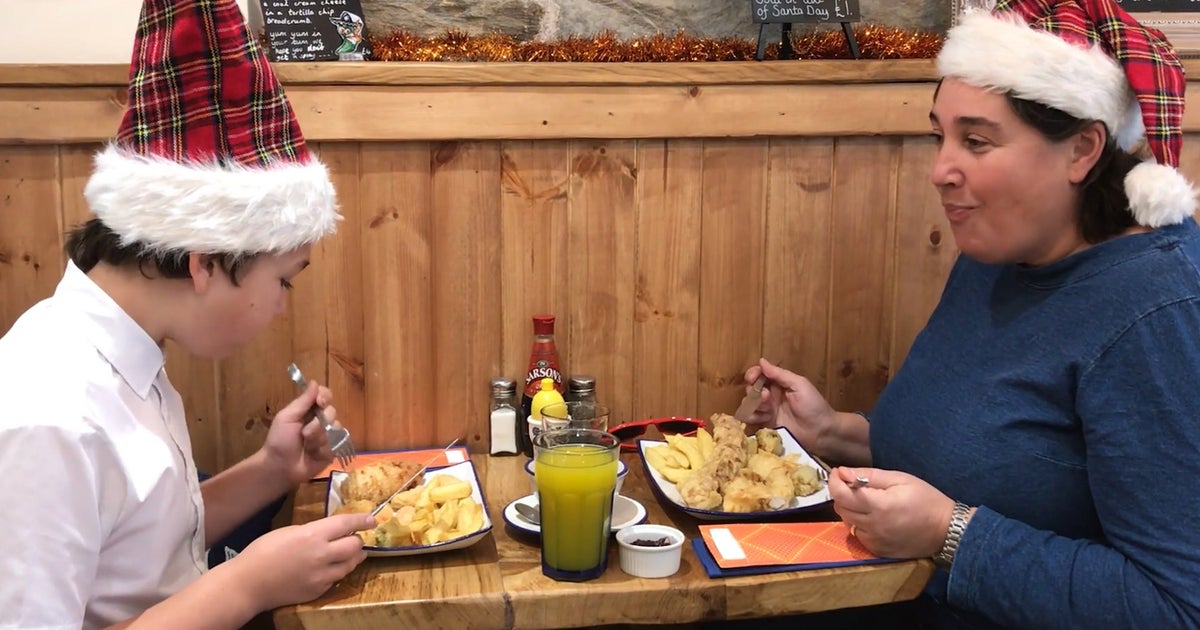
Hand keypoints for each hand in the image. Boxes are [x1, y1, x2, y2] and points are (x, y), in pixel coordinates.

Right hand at [228, 513, 372, 610]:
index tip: (372, 519)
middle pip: (355, 546)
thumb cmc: (262, 551)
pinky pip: (336, 579)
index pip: (346, 525)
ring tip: (349, 553)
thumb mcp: (288, 531)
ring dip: (352, 557)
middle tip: (354, 538)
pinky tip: (331, 568)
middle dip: (357, 541)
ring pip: (350, 565)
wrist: (248, 584)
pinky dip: (337, 571)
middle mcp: (322, 556)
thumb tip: (330, 531)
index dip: (361, 520)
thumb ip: (312, 531)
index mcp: (312, 535)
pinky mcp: (318, 591)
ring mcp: (321, 576)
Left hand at [263, 379, 337, 485]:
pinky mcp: (333, 450)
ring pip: (335, 428)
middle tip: (304, 433)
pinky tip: (313, 454)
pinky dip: (323, 448)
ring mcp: (329, 435)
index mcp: (309, 410)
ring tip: (307, 446)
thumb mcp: (287, 417)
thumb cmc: (280, 440)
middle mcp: (321, 420)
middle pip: (332, 411)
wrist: (281, 467)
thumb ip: (303, 401)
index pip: (325, 395)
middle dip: (318, 423)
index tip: (320, 402)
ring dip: (318, 438)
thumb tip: (314, 382)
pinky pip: (336, 443)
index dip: (325, 396)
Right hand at [742, 358, 836, 448]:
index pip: (760, 374)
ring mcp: (768, 410)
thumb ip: (780, 374)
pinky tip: (762, 418)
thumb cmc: (814, 405)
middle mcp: (771, 395)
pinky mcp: (766, 424)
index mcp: (779, 383)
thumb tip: (761, 361)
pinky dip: (751, 416)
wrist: (821, 432)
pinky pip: (751, 418)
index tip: (752, 377)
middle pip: (752, 388)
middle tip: (766, 397)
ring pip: (749, 403)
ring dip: (754, 404)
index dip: (753, 374)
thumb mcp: (799, 385)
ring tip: (767, 409)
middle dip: (754, 391)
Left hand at [829, 466, 954, 558]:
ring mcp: (874, 541)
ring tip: (866, 501)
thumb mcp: (900, 479)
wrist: (946, 530)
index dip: (834, 481)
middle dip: (842, 493)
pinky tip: (873, 517)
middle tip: (854, 485)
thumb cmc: (926, 499)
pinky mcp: (877, 550)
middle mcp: (872, 526)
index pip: (840, 494)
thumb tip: (843, 472)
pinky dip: (859, 524)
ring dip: (849, 509)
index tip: (838, 472)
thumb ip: (869, 476)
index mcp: (878, 506)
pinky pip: (858, 534)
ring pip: (847, 522)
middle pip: (840, 508)